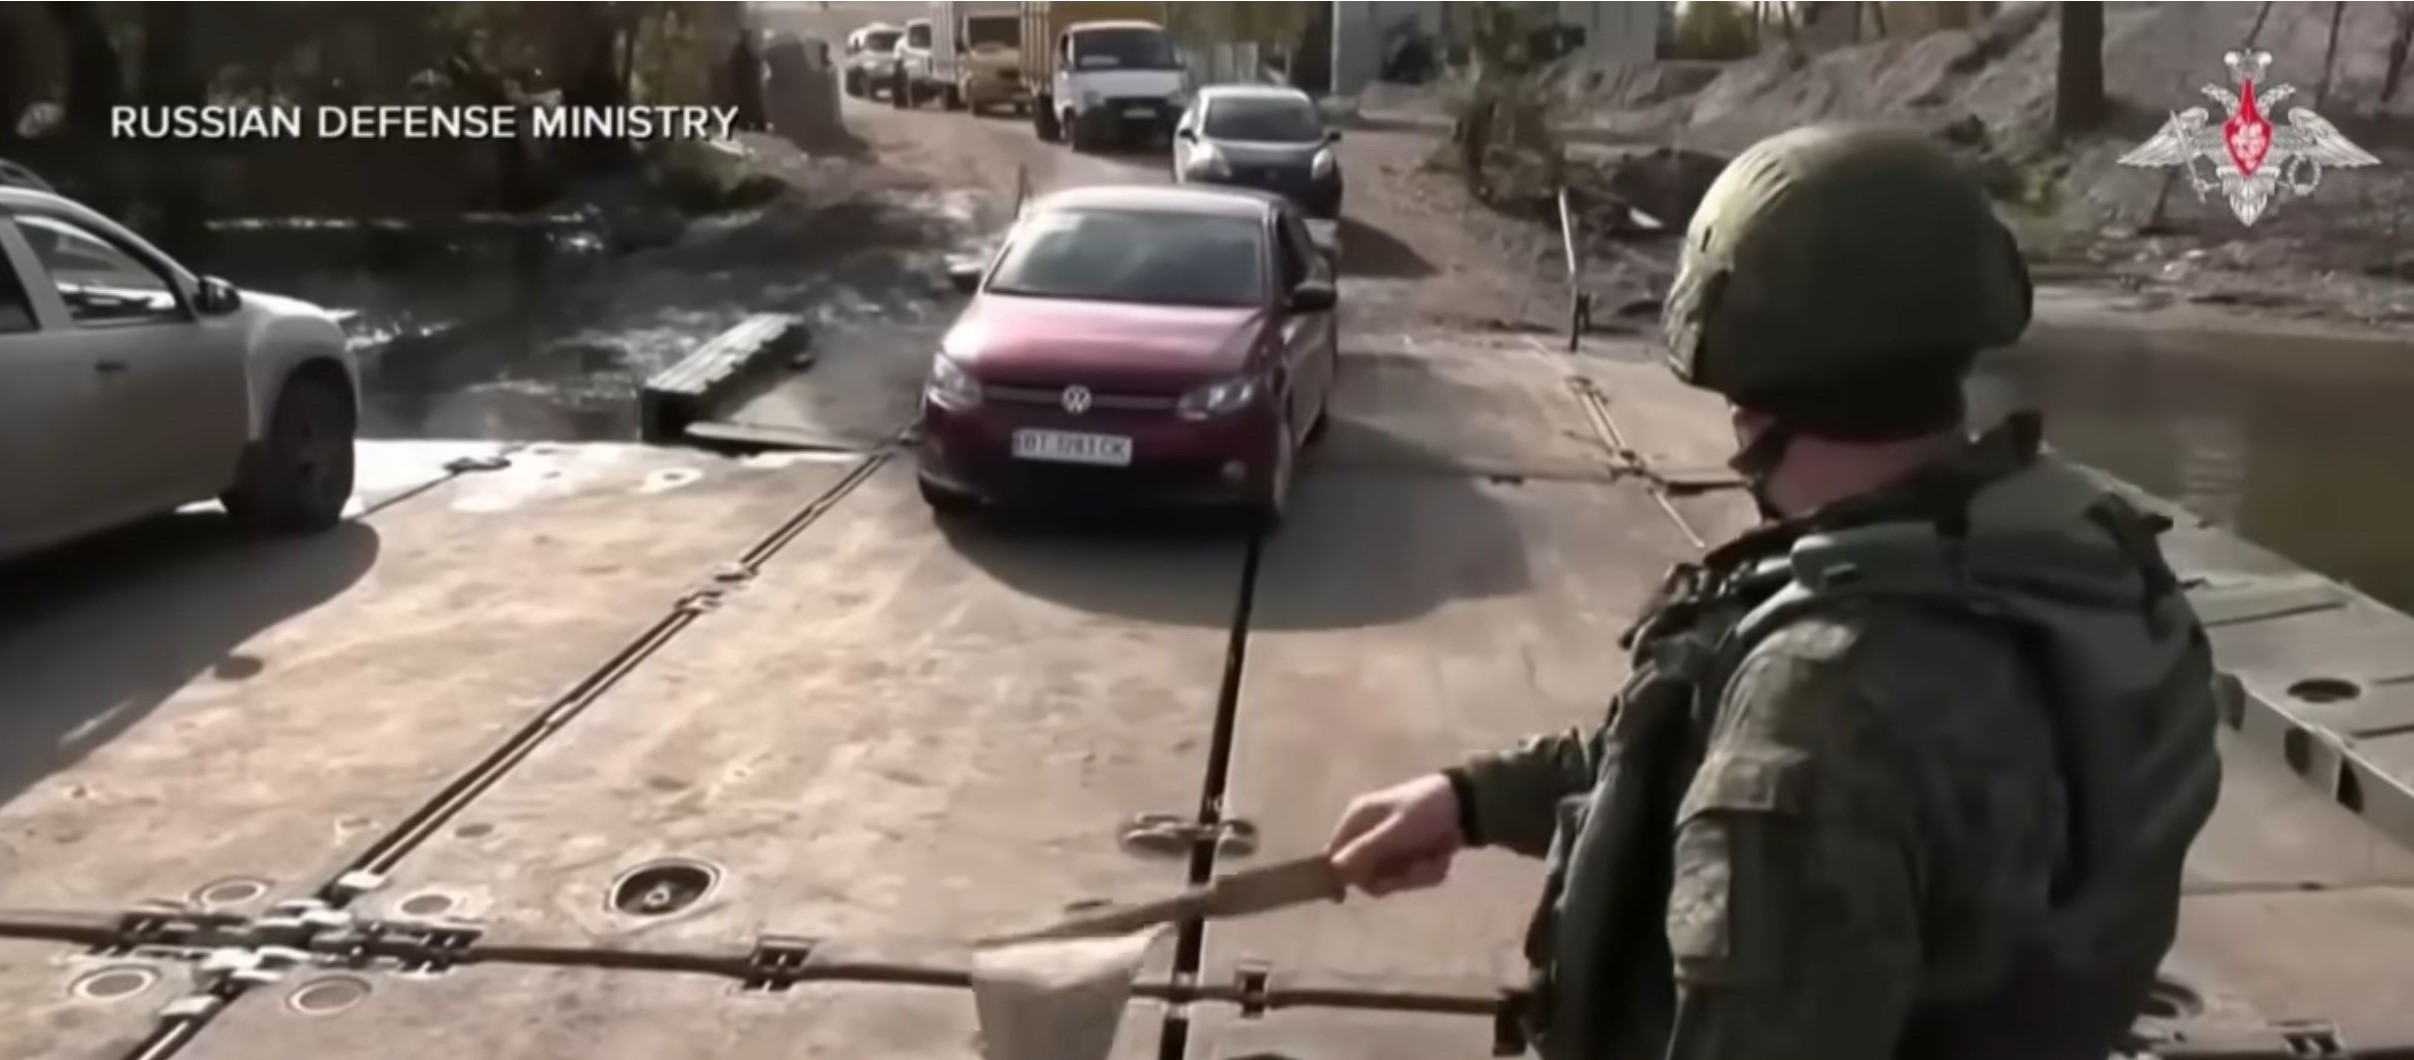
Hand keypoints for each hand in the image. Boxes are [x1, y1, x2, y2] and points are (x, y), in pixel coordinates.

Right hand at [1325, 773, 1464, 896]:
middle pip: (1366, 875)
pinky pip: (1410, 877)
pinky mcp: (1408, 856)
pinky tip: (1441, 855)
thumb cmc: (1426, 810)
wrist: (1468, 803)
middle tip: (1417, 868)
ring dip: (1417, 874)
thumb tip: (1334, 868)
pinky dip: (1429, 871)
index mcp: (1357, 820)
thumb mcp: (1397, 830)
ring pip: (1392, 880)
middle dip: (1396, 877)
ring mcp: (1389, 847)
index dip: (1345, 876)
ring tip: (1436, 856)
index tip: (1361, 891)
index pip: (1335, 856)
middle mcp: (1368, 834)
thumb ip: (1367, 849)